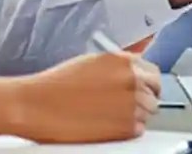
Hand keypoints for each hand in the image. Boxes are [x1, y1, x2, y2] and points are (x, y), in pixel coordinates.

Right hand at [12, 51, 160, 142]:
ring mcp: (132, 104)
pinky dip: (127, 130)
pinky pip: (139, 129)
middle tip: (127, 105)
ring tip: (109, 116)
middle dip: (145, 98)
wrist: (36, 105)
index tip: (144, 88)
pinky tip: (106, 125)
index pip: (153, 72)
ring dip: (135, 114)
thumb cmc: (56, 84)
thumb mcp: (92, 62)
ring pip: (148, 112)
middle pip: (155, 92)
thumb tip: (132, 70)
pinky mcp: (127, 127)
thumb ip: (117, 66)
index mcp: (124, 61)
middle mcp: (133, 80)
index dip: (148, 82)